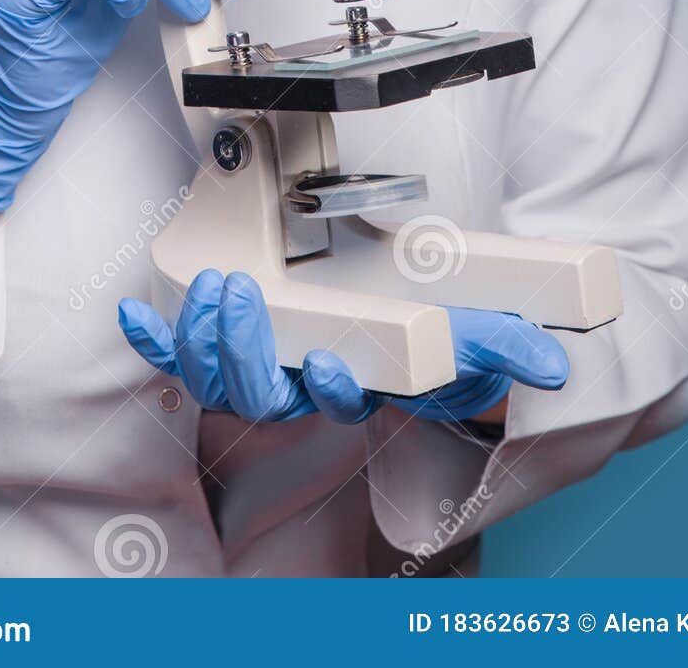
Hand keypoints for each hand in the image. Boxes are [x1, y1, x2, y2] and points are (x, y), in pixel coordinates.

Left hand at [119, 271, 568, 424]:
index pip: (336, 400)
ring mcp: (258, 367)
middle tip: (240, 295)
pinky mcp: (221, 347)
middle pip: (261, 393)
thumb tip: (553, 360)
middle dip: (244, 350)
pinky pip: (178, 358)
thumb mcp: (469, 330)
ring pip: (217, 377)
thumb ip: (508, 344)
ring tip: (214, 287)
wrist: (379, 317)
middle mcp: (300, 384)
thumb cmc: (417, 327)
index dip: (328, 388)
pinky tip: (134, 316)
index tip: (324, 363)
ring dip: (206, 335)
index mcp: (356, 382)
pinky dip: (155, 340)